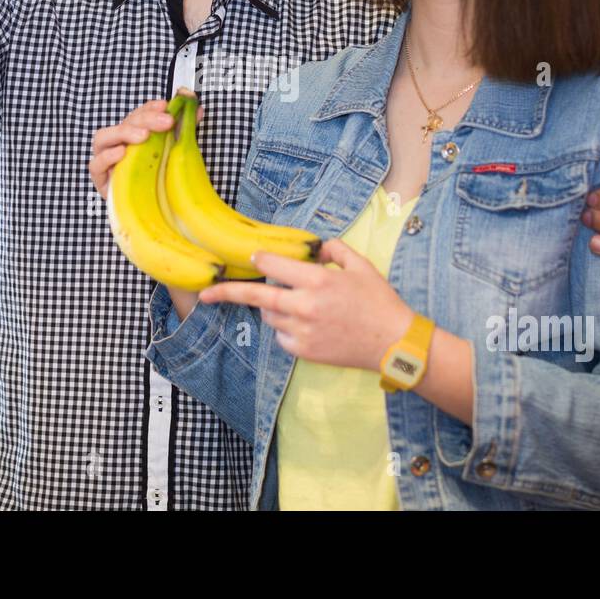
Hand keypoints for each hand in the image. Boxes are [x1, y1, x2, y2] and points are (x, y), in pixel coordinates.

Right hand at [88, 99, 202, 195]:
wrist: (145, 215)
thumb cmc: (156, 184)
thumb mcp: (172, 155)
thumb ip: (182, 131)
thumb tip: (198, 110)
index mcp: (134, 136)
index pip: (139, 115)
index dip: (150, 107)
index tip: (166, 105)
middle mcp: (118, 144)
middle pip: (126, 124)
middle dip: (146, 119)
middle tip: (166, 121)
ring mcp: (107, 161)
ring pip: (103, 137)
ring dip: (124, 132)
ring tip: (143, 136)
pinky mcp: (100, 180)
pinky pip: (97, 165)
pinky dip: (108, 157)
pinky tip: (122, 153)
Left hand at [199, 240, 412, 369]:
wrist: (393, 343)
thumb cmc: (380, 301)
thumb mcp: (361, 266)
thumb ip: (335, 250)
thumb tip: (317, 248)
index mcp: (318, 280)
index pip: (274, 265)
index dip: (261, 259)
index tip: (252, 257)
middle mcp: (305, 305)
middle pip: (257, 296)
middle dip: (227, 292)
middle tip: (205, 294)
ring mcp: (303, 330)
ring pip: (270, 316)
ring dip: (275, 307)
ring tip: (303, 306)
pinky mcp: (304, 350)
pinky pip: (282, 336)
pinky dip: (288, 328)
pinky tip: (311, 326)